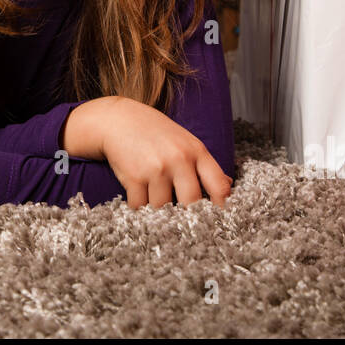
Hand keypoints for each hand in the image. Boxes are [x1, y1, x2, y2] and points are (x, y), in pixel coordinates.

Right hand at [77, 97, 232, 208]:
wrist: (118, 119)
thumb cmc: (155, 132)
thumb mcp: (185, 141)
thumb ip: (204, 164)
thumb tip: (227, 187)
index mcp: (196, 151)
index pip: (219, 186)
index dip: (222, 208)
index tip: (219, 222)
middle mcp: (179, 159)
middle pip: (193, 204)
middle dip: (189, 217)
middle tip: (184, 224)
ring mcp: (156, 169)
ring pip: (164, 208)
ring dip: (159, 211)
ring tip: (154, 200)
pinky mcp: (135, 177)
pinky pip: (141, 207)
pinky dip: (139, 207)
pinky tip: (139, 195)